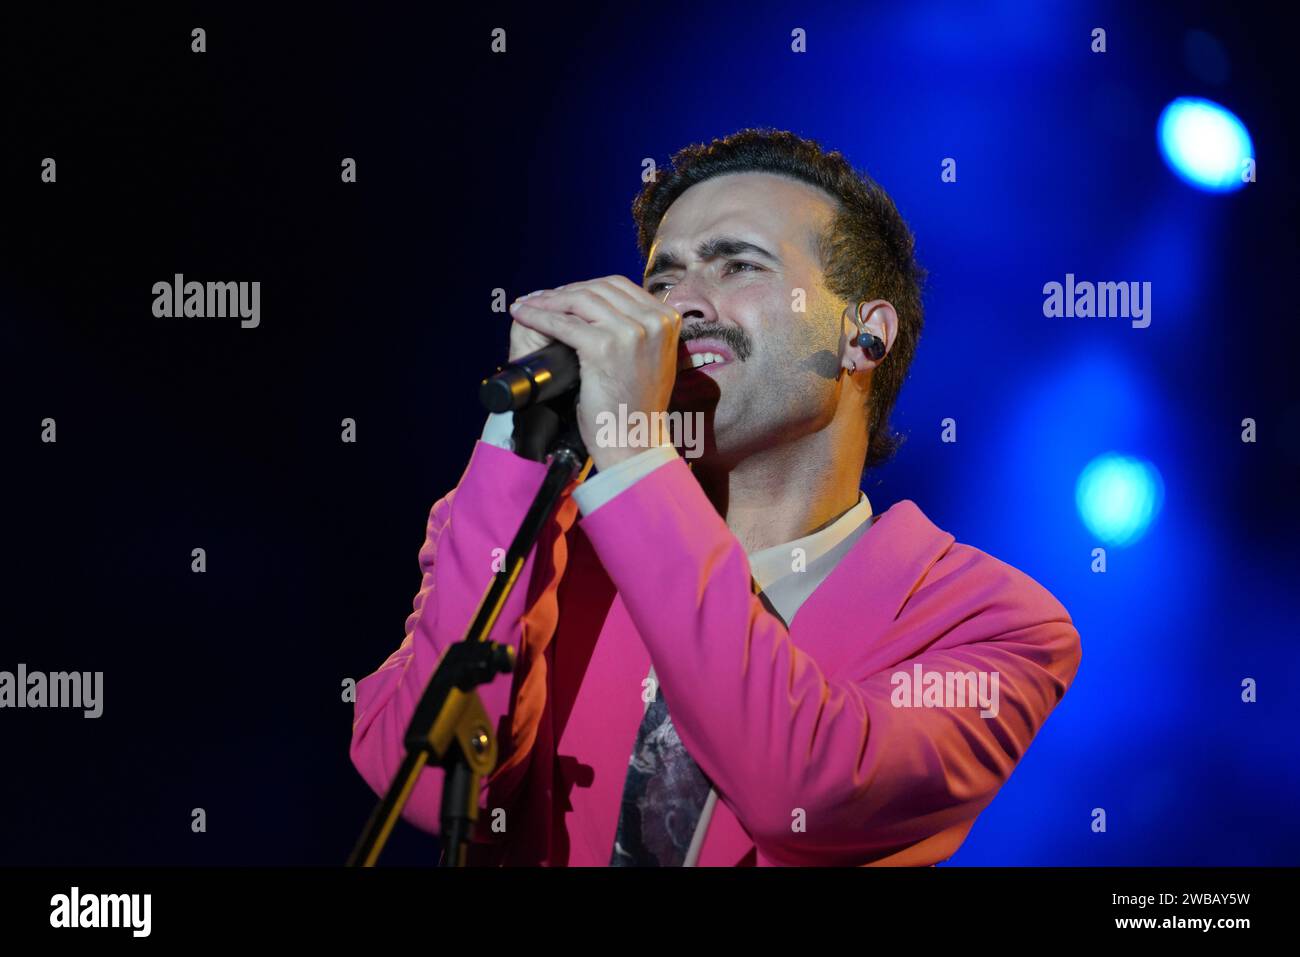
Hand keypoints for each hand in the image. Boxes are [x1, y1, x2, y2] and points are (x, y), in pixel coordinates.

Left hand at [508, 276, 681, 470]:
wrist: (635, 441)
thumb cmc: (636, 407)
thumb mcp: (653, 358)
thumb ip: (641, 331)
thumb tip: (610, 310)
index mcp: (667, 319)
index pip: (618, 286)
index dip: (584, 287)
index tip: (560, 294)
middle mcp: (654, 321)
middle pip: (598, 289)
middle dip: (563, 291)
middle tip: (538, 298)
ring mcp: (631, 332)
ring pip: (578, 301)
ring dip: (546, 301)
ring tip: (527, 306)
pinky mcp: (604, 346)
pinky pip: (562, 323)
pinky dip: (538, 316)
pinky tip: (523, 315)